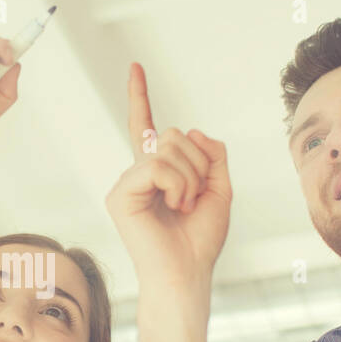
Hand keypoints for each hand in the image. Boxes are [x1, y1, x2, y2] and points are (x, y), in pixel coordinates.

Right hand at [105, 63, 231, 291]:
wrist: (187, 274)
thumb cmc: (200, 240)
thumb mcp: (220, 189)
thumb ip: (213, 155)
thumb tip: (192, 131)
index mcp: (158, 172)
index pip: (148, 127)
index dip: (140, 97)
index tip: (135, 67)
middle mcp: (137, 174)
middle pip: (174, 134)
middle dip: (198, 163)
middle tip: (194, 199)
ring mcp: (126, 183)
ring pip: (168, 149)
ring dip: (191, 178)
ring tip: (184, 207)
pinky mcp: (120, 194)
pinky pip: (157, 166)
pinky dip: (177, 185)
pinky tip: (175, 207)